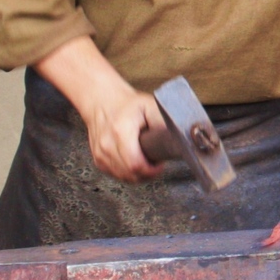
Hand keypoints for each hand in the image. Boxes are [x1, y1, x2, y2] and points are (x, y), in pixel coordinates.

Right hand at [33, 36, 165, 183]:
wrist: (103, 101)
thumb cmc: (128, 105)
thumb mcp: (150, 106)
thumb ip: (165, 121)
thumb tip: (180, 136)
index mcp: (121, 131)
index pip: (136, 165)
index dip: (152, 170)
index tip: (159, 163)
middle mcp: (107, 144)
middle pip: (131, 174)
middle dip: (147, 172)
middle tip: (154, 161)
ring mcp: (100, 153)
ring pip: (124, 177)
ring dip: (138, 174)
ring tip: (145, 159)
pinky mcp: (98, 160)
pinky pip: (117, 176)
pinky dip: (127, 172)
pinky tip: (133, 160)